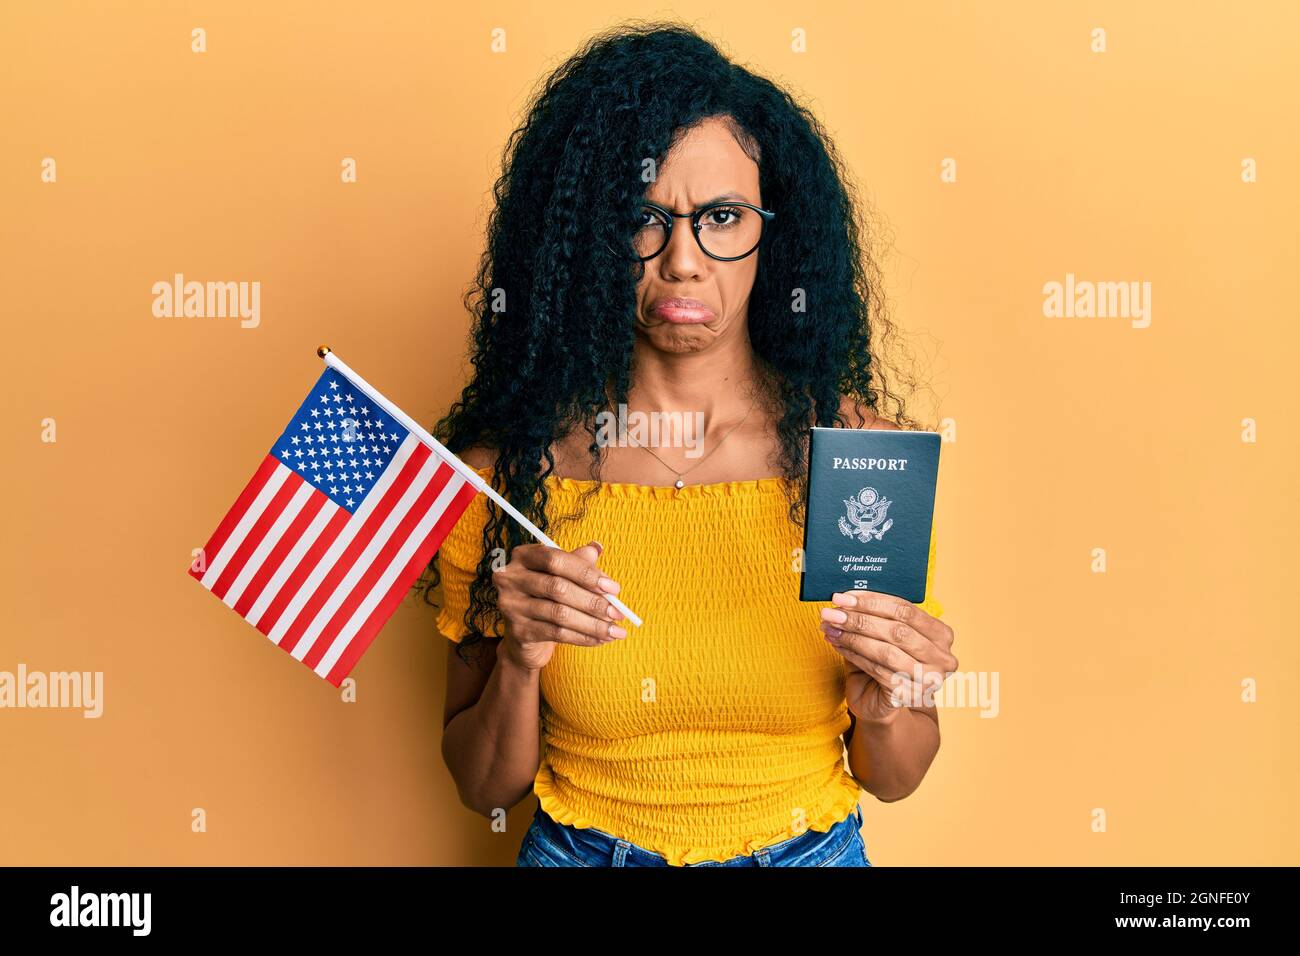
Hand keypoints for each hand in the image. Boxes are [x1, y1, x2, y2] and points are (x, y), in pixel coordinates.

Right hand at [493, 540, 625, 671]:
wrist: (525, 635)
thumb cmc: (547, 597)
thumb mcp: (562, 575)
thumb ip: (578, 562)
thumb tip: (596, 548)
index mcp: (524, 556)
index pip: (556, 560)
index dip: (586, 573)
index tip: (613, 588)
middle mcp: (511, 578)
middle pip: (558, 588)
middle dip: (593, 602)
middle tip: (618, 613)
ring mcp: (511, 605)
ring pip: (560, 614)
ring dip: (593, 624)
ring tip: (615, 630)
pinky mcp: (519, 631)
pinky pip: (557, 633)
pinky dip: (583, 637)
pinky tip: (600, 639)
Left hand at [819, 590, 956, 722]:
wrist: (884, 703)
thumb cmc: (885, 663)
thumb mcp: (884, 635)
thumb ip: (874, 616)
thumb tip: (845, 598)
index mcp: (942, 634)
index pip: (906, 610)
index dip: (873, 601)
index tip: (844, 597)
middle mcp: (942, 657)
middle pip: (897, 630)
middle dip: (860, 619)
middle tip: (832, 612)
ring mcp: (928, 679)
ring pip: (886, 651)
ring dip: (853, 637)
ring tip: (830, 628)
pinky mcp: (909, 696)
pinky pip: (877, 670)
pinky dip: (853, 655)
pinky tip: (837, 645)